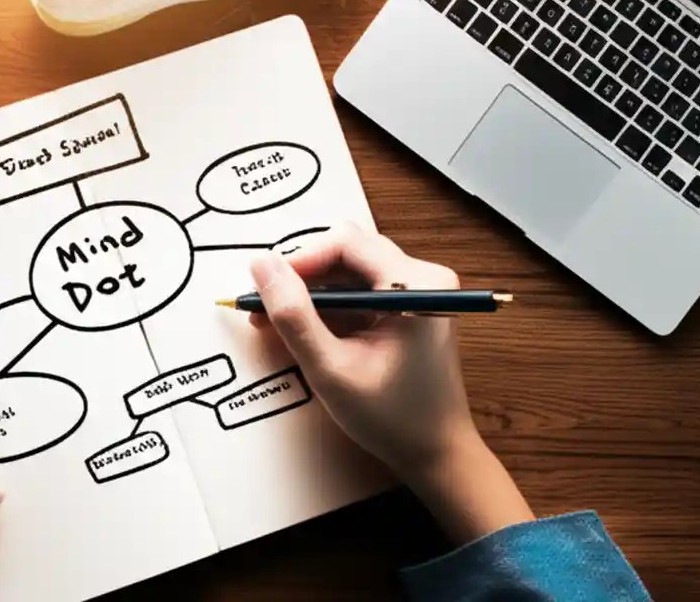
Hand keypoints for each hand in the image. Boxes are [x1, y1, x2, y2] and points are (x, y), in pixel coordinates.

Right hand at [250, 224, 532, 541]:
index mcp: (416, 285)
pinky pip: (359, 290)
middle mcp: (423, 278)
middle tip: (266, 304)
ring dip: (311, 291)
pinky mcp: (408, 307)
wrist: (437, 455)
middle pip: (347, 251)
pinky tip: (302, 329)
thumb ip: (293, 315)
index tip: (266, 285)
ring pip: (349, 270)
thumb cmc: (395, 418)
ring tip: (275, 320)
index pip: (345, 244)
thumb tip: (261, 267)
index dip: (298, 260)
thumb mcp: (331, 369)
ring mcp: (418, 291)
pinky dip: (327, 306)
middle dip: (302, 275)